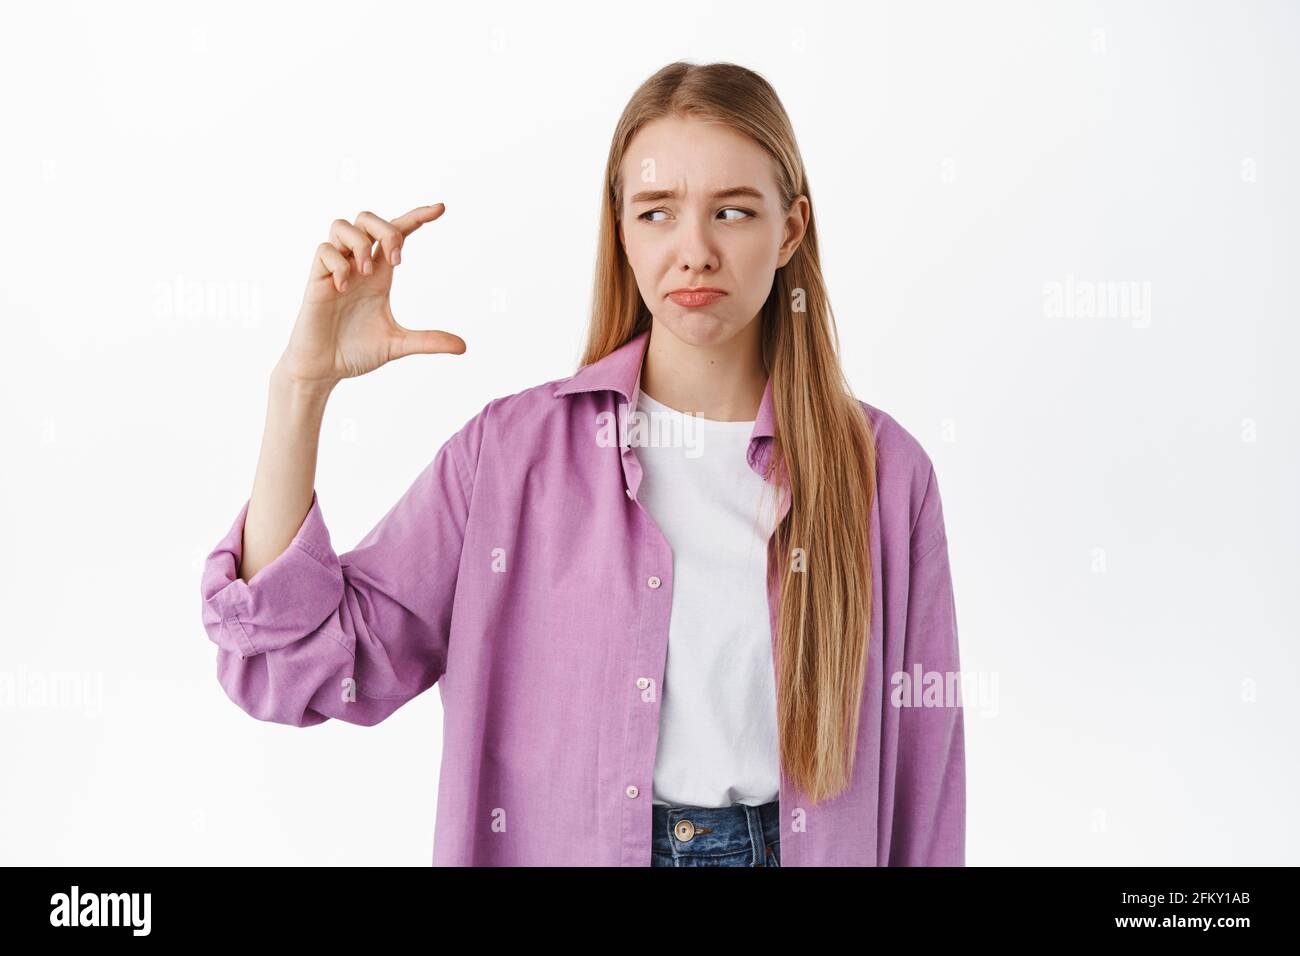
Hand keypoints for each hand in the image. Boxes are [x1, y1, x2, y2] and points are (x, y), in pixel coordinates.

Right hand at [275, 203, 464, 387]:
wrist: (324, 369)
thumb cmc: (355, 352)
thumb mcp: (398, 345)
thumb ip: (428, 341)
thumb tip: (463, 347)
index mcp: (379, 274)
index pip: (398, 232)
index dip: (417, 217)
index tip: (441, 209)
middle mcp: (357, 266)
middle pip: (368, 219)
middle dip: (387, 229)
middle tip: (397, 261)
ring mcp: (335, 270)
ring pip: (342, 226)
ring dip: (360, 243)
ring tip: (365, 272)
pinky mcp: (316, 281)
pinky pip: (324, 251)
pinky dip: (338, 264)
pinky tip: (343, 288)